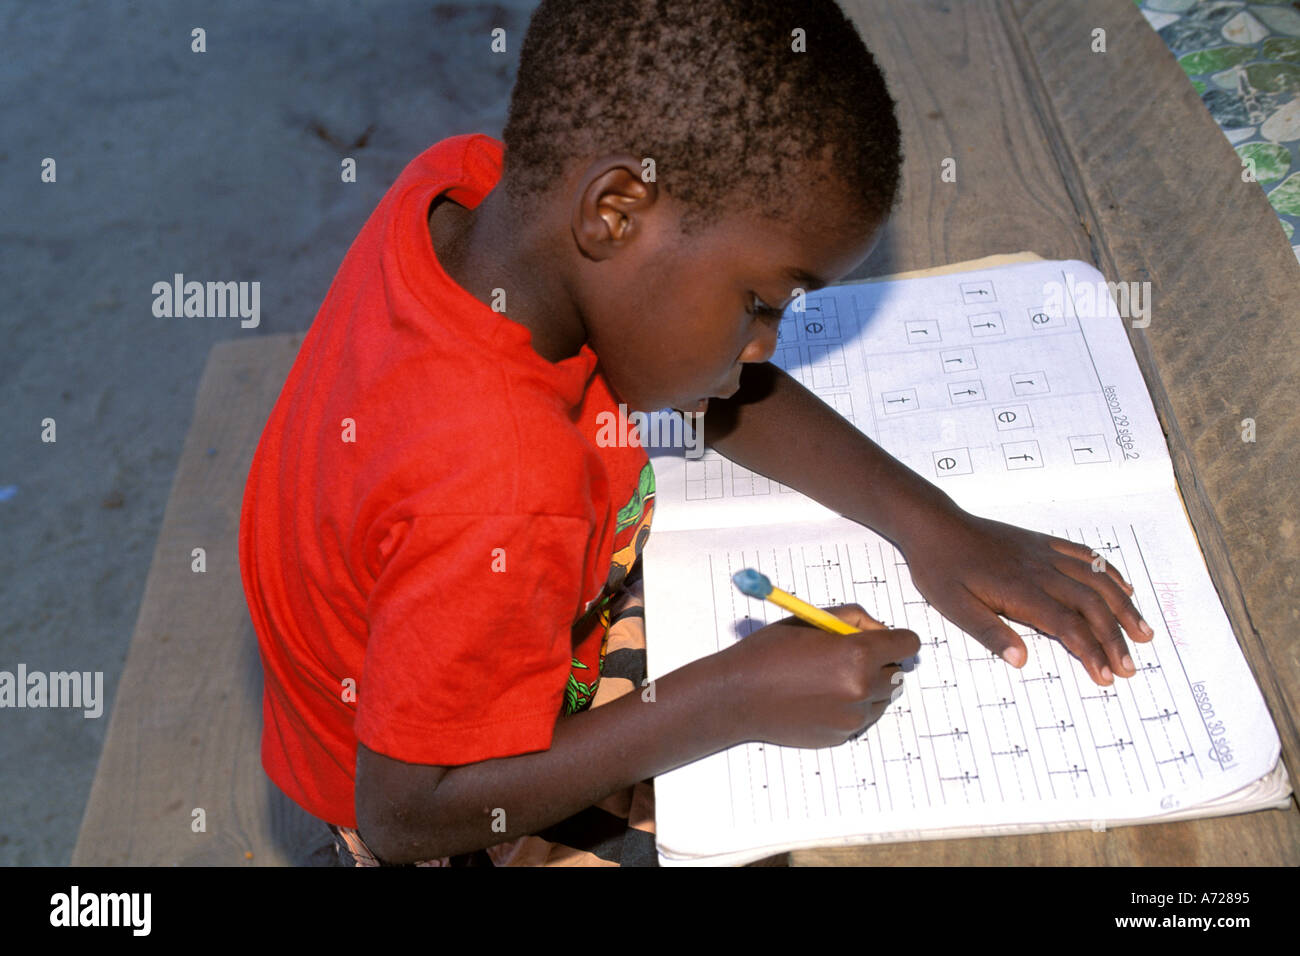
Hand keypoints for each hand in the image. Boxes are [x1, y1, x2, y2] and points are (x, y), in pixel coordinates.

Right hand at [721, 604, 920, 748]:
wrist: (738, 696)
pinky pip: (861, 717)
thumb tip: (879, 629)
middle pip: (897, 673)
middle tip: (850, 657)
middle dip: (880, 663)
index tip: (887, 640)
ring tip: (831, 679)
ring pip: (882, 698)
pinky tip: (818, 698)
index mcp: (857, 653)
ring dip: (867, 686)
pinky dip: (849, 707)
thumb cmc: (769, 652)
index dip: (898, 639)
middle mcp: (861, 687)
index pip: (908, 644)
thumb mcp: (810, 619)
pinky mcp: (842, 736)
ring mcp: (852, 716)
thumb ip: (853, 618)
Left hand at [900, 509, 1153, 684]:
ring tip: (1144, 632)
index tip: (1107, 676)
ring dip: (1124, 607)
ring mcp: (1045, 554)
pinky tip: (1124, 588)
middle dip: (1115, 638)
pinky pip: (1084, 555)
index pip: (1068, 626)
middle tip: (1130, 667)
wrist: (934, 525)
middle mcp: (1042, 571)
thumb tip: (1021, 661)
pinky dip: (1109, 572)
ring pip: (1097, 580)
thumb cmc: (940, 568)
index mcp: (1022, 591)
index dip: (1091, 652)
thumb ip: (990, 633)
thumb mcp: (954, 607)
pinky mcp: (1042, 542)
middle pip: (1092, 606)